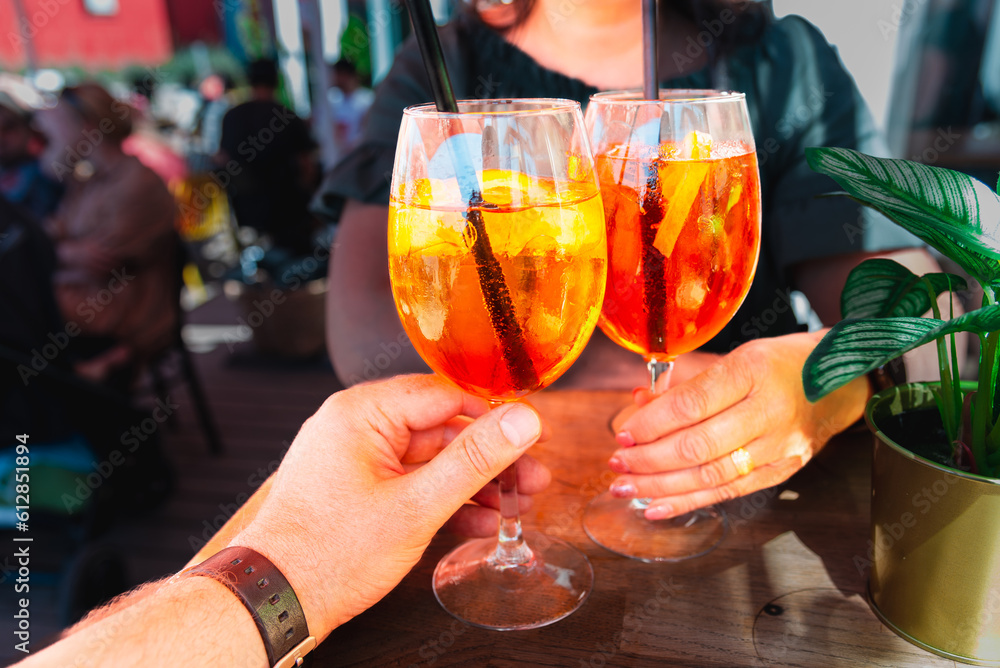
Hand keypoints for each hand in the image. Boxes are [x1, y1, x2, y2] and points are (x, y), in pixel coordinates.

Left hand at [233, 375, 544, 638]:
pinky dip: (442, 501)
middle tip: (529, 480)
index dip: (494, 418)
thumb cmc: (326, 554)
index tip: (529, 437)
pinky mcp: (356, 489)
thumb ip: (474, 460)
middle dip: (489, 460)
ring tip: (513, 507)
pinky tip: (477, 523)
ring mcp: (355, 459)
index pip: (445, 396)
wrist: (275, 599)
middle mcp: (355, 427)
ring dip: (472, 485)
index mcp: (362, 412)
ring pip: (428, 461)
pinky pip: (409, 483)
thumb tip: (521, 422)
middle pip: (440, 430)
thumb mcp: (416, 505)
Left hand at [606, 332, 869, 519]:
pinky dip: (687, 502)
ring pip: (710, 475)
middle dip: (649, 459)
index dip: (652, 423)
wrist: (843, 381)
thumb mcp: (736, 356)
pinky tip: (655, 507)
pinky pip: (728, 492)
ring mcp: (780, 447)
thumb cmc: (781, 363)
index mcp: (753, 371)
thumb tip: (639, 404)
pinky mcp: (783, 471)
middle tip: (617, 462)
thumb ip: (688, 383)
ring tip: (625, 487)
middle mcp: (769, 411)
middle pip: (698, 445)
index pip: (692, 404)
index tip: (624, 432)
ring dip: (660, 486)